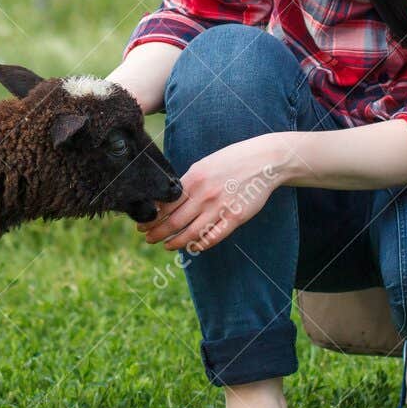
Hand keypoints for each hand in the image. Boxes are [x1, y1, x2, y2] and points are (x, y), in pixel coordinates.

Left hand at [135, 135, 286, 252]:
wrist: (264, 161)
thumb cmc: (231, 161)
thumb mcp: (204, 165)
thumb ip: (187, 183)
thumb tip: (166, 200)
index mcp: (194, 179)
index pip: (166, 205)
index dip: (152, 219)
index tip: (142, 226)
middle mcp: (205, 194)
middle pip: (174, 222)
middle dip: (158, 233)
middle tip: (148, 239)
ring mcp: (220, 207)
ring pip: (192, 233)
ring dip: (175, 242)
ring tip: (167, 245)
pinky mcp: (236, 217)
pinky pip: (213, 237)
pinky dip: (200, 245)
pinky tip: (192, 246)